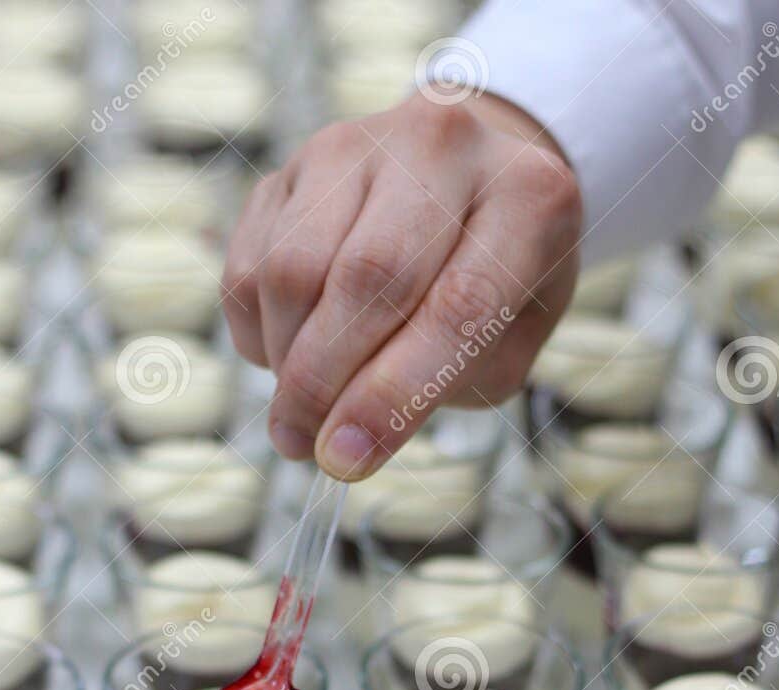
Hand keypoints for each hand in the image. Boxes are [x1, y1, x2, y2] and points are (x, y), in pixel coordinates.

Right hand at [222, 91, 581, 479]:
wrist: (474, 179)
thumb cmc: (499, 277)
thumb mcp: (510, 339)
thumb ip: (444, 386)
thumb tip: (344, 440)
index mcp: (528, 196)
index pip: (454, 307)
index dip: (392, 396)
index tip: (346, 459)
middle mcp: (444, 144)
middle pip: (364, 277)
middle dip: (323, 383)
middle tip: (303, 445)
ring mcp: (360, 142)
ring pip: (291, 269)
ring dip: (285, 359)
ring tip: (305, 400)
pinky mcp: (295, 161)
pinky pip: (250, 262)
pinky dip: (257, 330)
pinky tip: (290, 348)